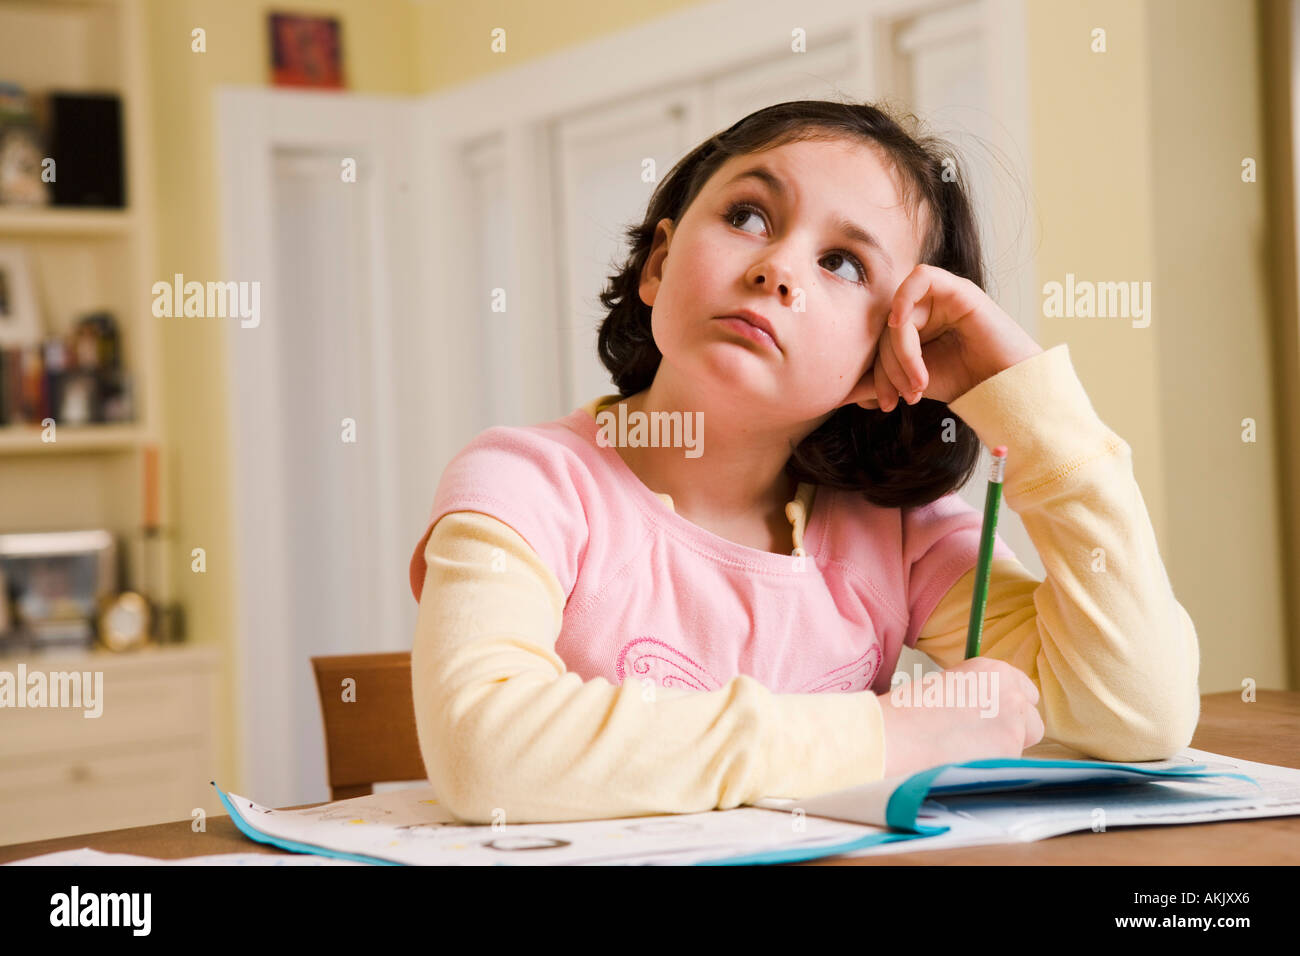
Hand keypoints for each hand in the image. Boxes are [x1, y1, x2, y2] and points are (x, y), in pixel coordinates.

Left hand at [855, 264, 1043, 411]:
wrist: (1005, 390)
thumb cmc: (963, 383)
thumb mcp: (908, 384)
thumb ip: (873, 384)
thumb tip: (831, 394)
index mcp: (911, 327)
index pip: (877, 341)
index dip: (875, 372)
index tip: (885, 403)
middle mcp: (924, 309)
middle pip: (884, 329)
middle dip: (888, 368)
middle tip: (901, 398)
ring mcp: (940, 297)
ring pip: (898, 313)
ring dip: (900, 352)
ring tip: (917, 384)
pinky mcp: (958, 288)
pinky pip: (921, 277)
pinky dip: (904, 299)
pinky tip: (902, 327)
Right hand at [876, 657, 1044, 778]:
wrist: (899, 735)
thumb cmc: (911, 710)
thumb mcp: (952, 685)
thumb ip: (981, 694)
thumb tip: (991, 711)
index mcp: (995, 670)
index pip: (1026, 691)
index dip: (1010, 707)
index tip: (996, 717)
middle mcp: (1012, 693)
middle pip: (1032, 719)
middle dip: (1015, 731)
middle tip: (985, 739)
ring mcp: (1014, 724)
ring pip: (1021, 745)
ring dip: (1001, 750)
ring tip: (967, 751)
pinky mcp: (1010, 753)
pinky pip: (1008, 764)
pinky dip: (991, 767)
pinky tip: (966, 762)